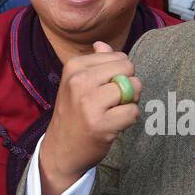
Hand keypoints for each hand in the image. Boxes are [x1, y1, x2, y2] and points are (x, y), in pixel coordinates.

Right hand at [39, 41, 140, 194]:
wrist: (61, 150)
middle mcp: (80, 81)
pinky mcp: (101, 124)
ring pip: (133, 89)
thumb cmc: (74, 114)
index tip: (105, 89)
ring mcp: (89, 103)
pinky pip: (132, 112)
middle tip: (113, 101)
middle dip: (129, 85)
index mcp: (74, 66)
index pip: (119, 57)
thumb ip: (94, 63)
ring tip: (112, 113)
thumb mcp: (76, 83)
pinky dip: (129, 119)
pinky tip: (114, 126)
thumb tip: (103, 44)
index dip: (120, 73)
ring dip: (130, 103)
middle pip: (128, 69)